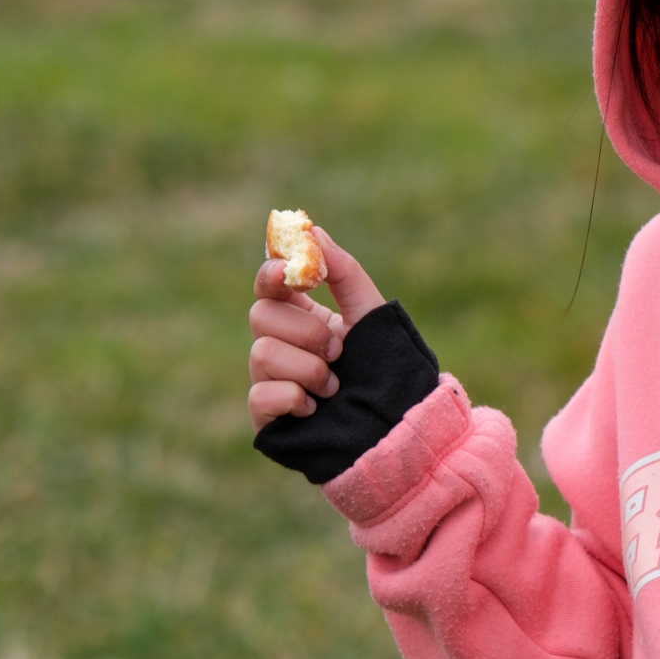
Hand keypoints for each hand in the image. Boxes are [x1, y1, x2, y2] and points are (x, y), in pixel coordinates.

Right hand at [246, 224, 387, 429]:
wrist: (398, 427)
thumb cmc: (386, 368)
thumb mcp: (371, 314)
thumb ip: (344, 272)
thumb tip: (313, 231)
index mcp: (302, 316)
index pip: (269, 285)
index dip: (273, 273)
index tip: (291, 272)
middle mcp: (280, 345)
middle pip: (261, 316)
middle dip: (306, 331)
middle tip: (338, 350)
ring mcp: (270, 381)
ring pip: (262, 354)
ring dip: (310, 369)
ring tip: (336, 385)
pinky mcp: (266, 416)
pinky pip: (262, 395)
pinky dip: (295, 399)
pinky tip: (316, 408)